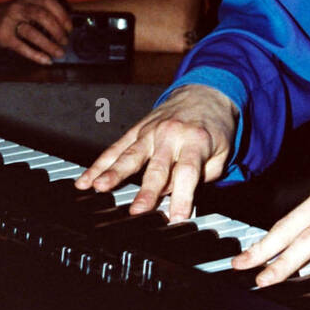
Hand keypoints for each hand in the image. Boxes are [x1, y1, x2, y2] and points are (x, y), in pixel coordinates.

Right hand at [0, 0, 71, 63]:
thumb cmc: (10, 16)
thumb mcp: (26, 7)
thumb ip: (43, 13)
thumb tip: (67, 29)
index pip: (49, 2)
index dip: (62, 15)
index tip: (69, 29)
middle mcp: (19, 7)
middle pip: (42, 16)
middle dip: (57, 31)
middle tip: (65, 42)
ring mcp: (9, 21)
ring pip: (32, 32)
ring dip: (49, 45)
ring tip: (59, 54)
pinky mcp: (2, 36)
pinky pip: (21, 47)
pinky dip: (36, 55)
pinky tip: (46, 60)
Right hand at [75, 84, 238, 219]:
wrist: (205, 92)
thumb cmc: (214, 125)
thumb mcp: (223, 151)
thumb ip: (204, 176)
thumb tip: (176, 195)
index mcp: (196, 141)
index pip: (188, 172)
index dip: (182, 196)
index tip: (177, 217)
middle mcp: (171, 135)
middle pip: (157, 166)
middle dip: (147, 190)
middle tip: (137, 210)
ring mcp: (151, 132)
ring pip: (130, 155)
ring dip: (115, 173)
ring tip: (101, 188)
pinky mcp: (136, 130)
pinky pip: (116, 149)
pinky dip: (99, 164)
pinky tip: (86, 180)